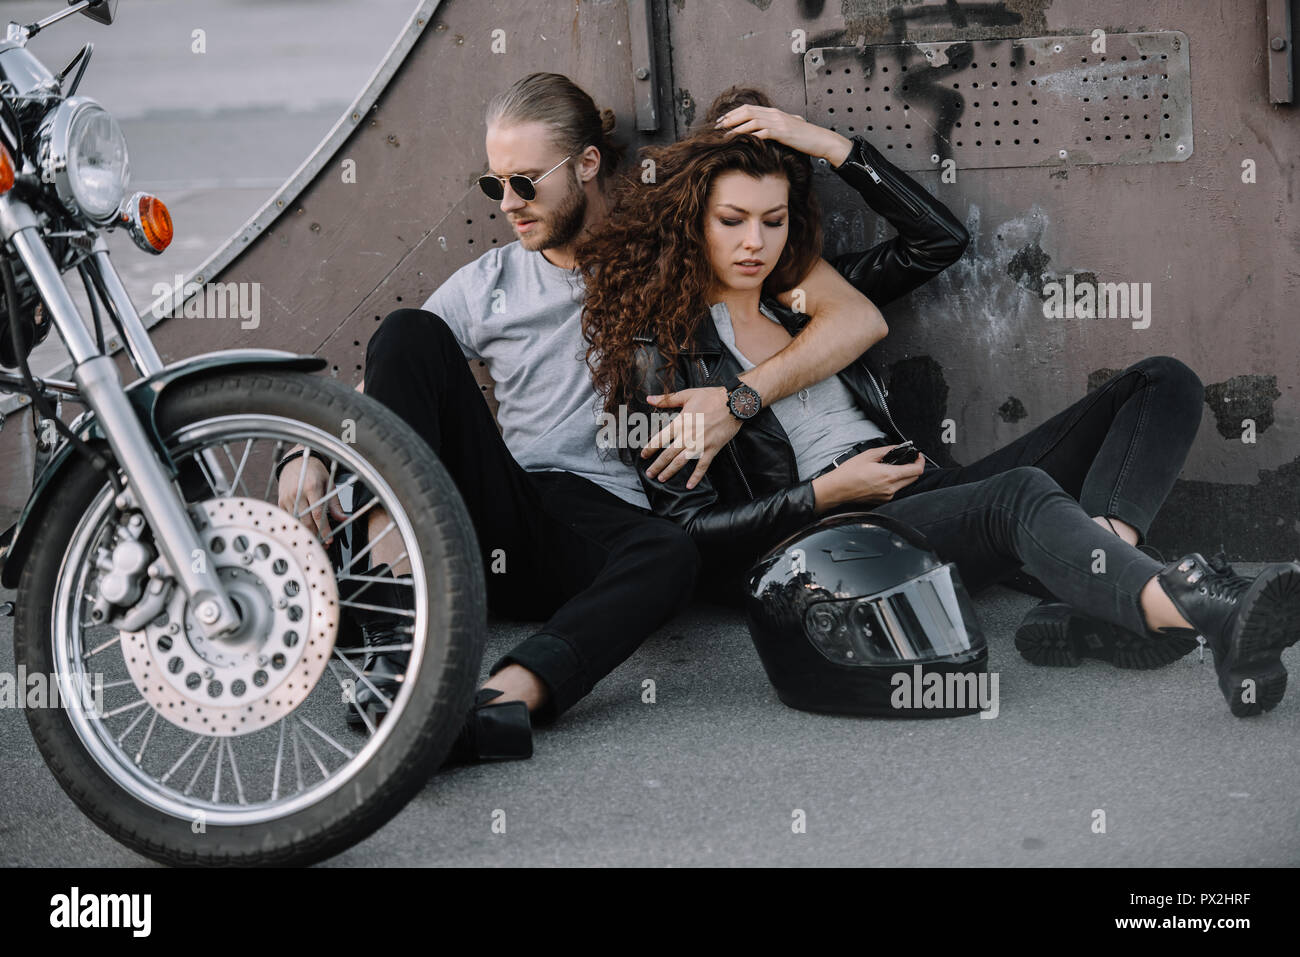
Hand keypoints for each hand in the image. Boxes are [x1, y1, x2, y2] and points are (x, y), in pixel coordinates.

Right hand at [277, 453, 344, 542]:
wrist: (295, 460)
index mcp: (311, 487)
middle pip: (306, 520)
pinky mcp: (280, 501)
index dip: (324, 528)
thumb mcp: (329, 483)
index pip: (318, 513)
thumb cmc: (314, 470)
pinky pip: (288, 517)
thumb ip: (335, 503)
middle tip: (324, 544)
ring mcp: (287, 498)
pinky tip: (303, 531)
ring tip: (315, 540)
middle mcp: (297, 493)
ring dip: (306, 532)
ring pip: (296, 521)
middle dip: (316, 534)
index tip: (330, 538)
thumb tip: (344, 519)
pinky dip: (296, 525)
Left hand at [642, 386, 740, 487]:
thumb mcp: (686, 395)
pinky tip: (690, 485)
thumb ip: (666, 399)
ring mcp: (700, 444)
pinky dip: (696, 477)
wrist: (734, 403)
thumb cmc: (711, 397)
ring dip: (670, 471)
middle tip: (649, 473)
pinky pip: (702, 466)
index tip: (643, 455)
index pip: (660, 438)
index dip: (650, 448)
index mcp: (680, 422)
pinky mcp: (712, 449)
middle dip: (657, 465)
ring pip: (681, 461)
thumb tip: (649, 399)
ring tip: (661, 478)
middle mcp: (688, 435)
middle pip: (668, 454)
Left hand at [714, 104, 852, 165]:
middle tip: (717, 126)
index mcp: (774, 113)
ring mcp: (778, 122)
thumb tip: (768, 132)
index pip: (749, 109)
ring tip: (725, 134)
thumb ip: (778, 128)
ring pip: (751, 120)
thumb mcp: (789, 129)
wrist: (821, 140)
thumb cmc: (806, 137)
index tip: (722, 121)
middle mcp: (774, 114)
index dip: (733, 114)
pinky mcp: (782, 132)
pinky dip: (749, 135)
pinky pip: (762, 132)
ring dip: (736, 127)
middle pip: (747, 112)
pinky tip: (741, 140)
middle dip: (730, 118)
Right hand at [813, 444, 924, 510]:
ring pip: (905, 484)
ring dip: (903, 475)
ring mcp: (887, 496)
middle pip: (914, 478)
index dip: (920, 461)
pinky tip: (883, 476)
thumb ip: (887, 450)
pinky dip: (894, 482)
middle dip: (913, 468)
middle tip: (907, 459)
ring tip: (892, 467)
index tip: (917, 456)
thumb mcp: (868, 455)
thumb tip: (898, 448)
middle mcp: (891, 488)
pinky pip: (895, 490)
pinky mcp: (882, 500)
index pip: (916, 470)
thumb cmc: (849, 473)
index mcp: (889, 475)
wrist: (837, 489)